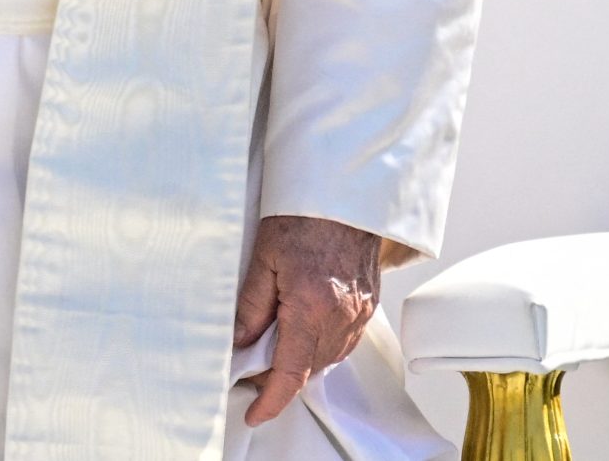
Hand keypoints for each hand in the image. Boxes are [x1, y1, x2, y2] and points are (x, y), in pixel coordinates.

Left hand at [232, 214, 383, 426]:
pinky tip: (302, 333)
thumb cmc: (301, 219)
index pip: (291, 371)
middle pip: (308, 368)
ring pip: (327, 358)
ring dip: (301, 361)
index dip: (272, 399)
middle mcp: (340, 316)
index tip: (255, 412)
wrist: (344, 196)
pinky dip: (320, 345)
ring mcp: (359, 313)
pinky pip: (343, 341)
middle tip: (251, 370)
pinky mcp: (368, 305)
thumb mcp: (263, 259)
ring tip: (273, 349)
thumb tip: (241, 342)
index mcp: (310, 306)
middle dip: (280, 377)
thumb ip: (252, 305)